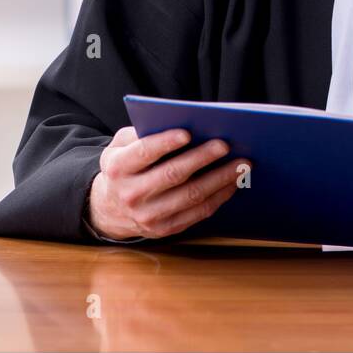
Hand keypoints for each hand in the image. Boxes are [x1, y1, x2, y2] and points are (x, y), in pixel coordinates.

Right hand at [88, 127, 250, 239]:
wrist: (111, 209)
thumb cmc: (125, 167)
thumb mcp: (119, 146)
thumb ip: (139, 133)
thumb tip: (173, 123)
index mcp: (117, 168)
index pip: (143, 153)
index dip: (165, 143)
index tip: (188, 132)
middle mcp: (131, 194)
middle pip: (172, 175)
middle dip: (202, 158)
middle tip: (225, 144)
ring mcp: (148, 216)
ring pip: (191, 196)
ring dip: (219, 179)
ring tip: (240, 164)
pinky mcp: (165, 230)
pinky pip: (198, 213)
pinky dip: (219, 197)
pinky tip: (232, 183)